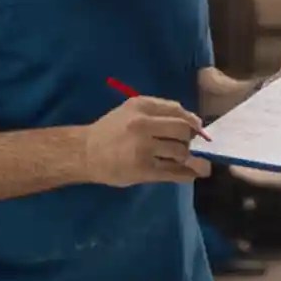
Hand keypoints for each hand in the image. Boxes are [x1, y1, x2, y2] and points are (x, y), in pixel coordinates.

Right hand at [84, 96, 211, 186]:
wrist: (85, 152)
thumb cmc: (111, 130)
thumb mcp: (131, 110)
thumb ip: (160, 111)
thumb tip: (194, 122)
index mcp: (141, 106)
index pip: (178, 111)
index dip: (192, 122)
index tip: (195, 129)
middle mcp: (142, 125)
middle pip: (182, 131)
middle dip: (188, 139)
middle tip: (183, 145)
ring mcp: (143, 149)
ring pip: (181, 152)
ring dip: (185, 157)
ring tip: (178, 159)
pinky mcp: (143, 170)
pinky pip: (174, 173)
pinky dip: (187, 174)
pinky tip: (191, 174)